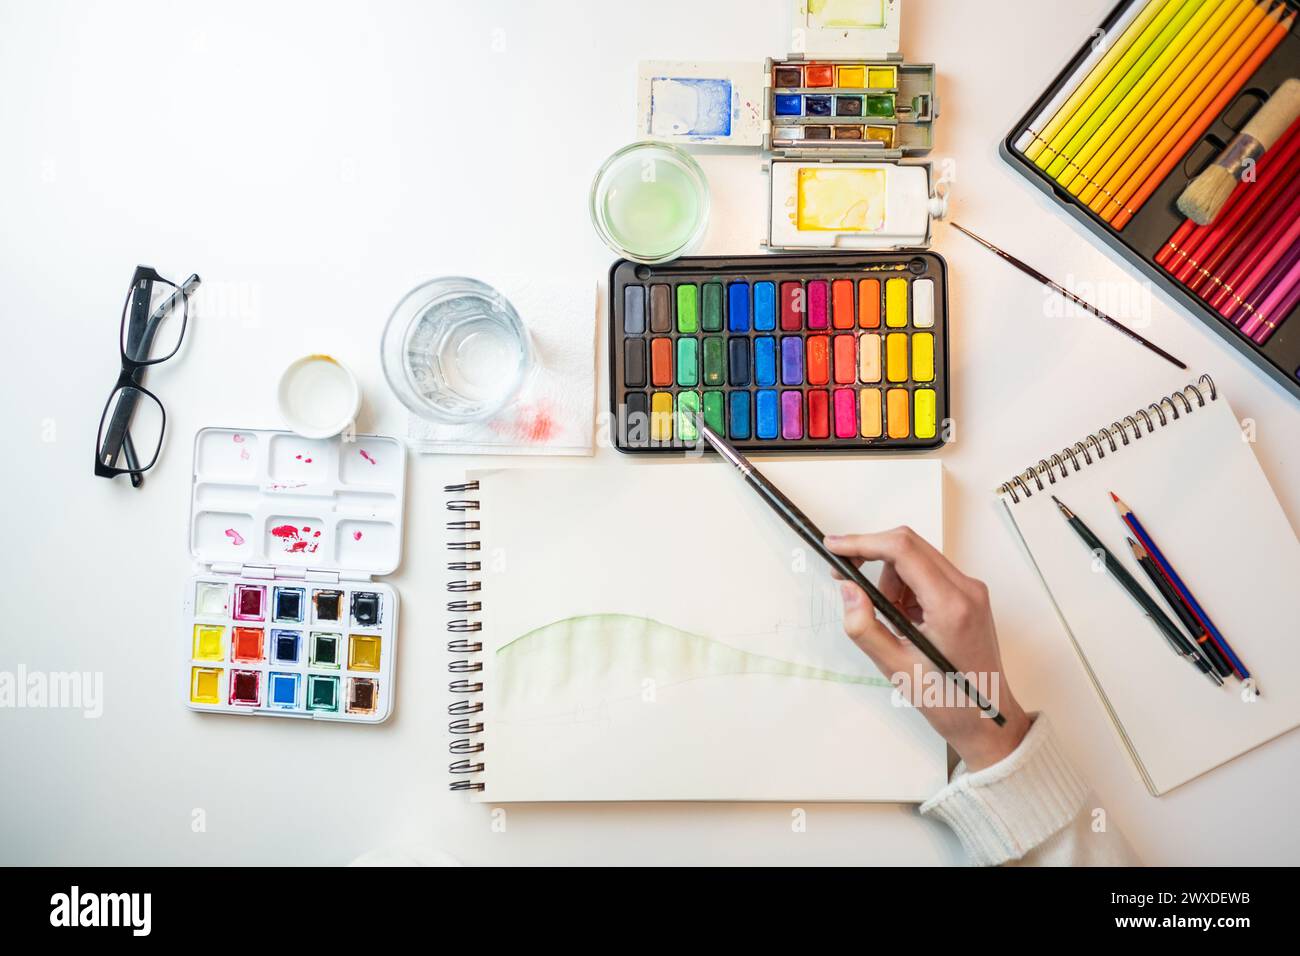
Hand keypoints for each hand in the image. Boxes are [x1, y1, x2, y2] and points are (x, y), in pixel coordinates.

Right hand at [826, 528, 1031, 770]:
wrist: (987, 719)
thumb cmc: (949, 701)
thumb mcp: (896, 669)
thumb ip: (865, 627)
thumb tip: (848, 589)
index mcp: (951, 606)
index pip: (902, 550)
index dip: (863, 543)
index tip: (834, 547)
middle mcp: (967, 589)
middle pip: (909, 545)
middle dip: (872, 556)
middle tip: (845, 577)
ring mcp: (971, 590)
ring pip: (917, 558)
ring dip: (891, 580)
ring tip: (889, 620)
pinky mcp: (969, 596)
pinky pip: (928, 573)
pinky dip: (906, 588)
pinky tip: (904, 620)